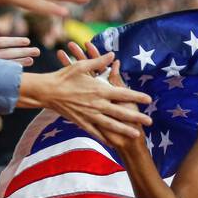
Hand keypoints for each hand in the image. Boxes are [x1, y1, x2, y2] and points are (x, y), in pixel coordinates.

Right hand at [17, 41, 151, 144]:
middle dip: (136, 117)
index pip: (123, 93)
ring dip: (124, 130)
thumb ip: (99, 62)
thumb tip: (112, 55)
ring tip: (136, 134)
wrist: (47, 91)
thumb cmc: (64, 77)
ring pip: (111, 125)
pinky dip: (104, 137)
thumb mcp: (82, 66)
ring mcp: (89, 115)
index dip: (137, 96)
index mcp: (99, 90)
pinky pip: (95, 132)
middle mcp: (97, 104)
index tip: (149, 99)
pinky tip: (112, 143)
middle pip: (121, 112)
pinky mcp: (81, 122)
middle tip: (149, 122)